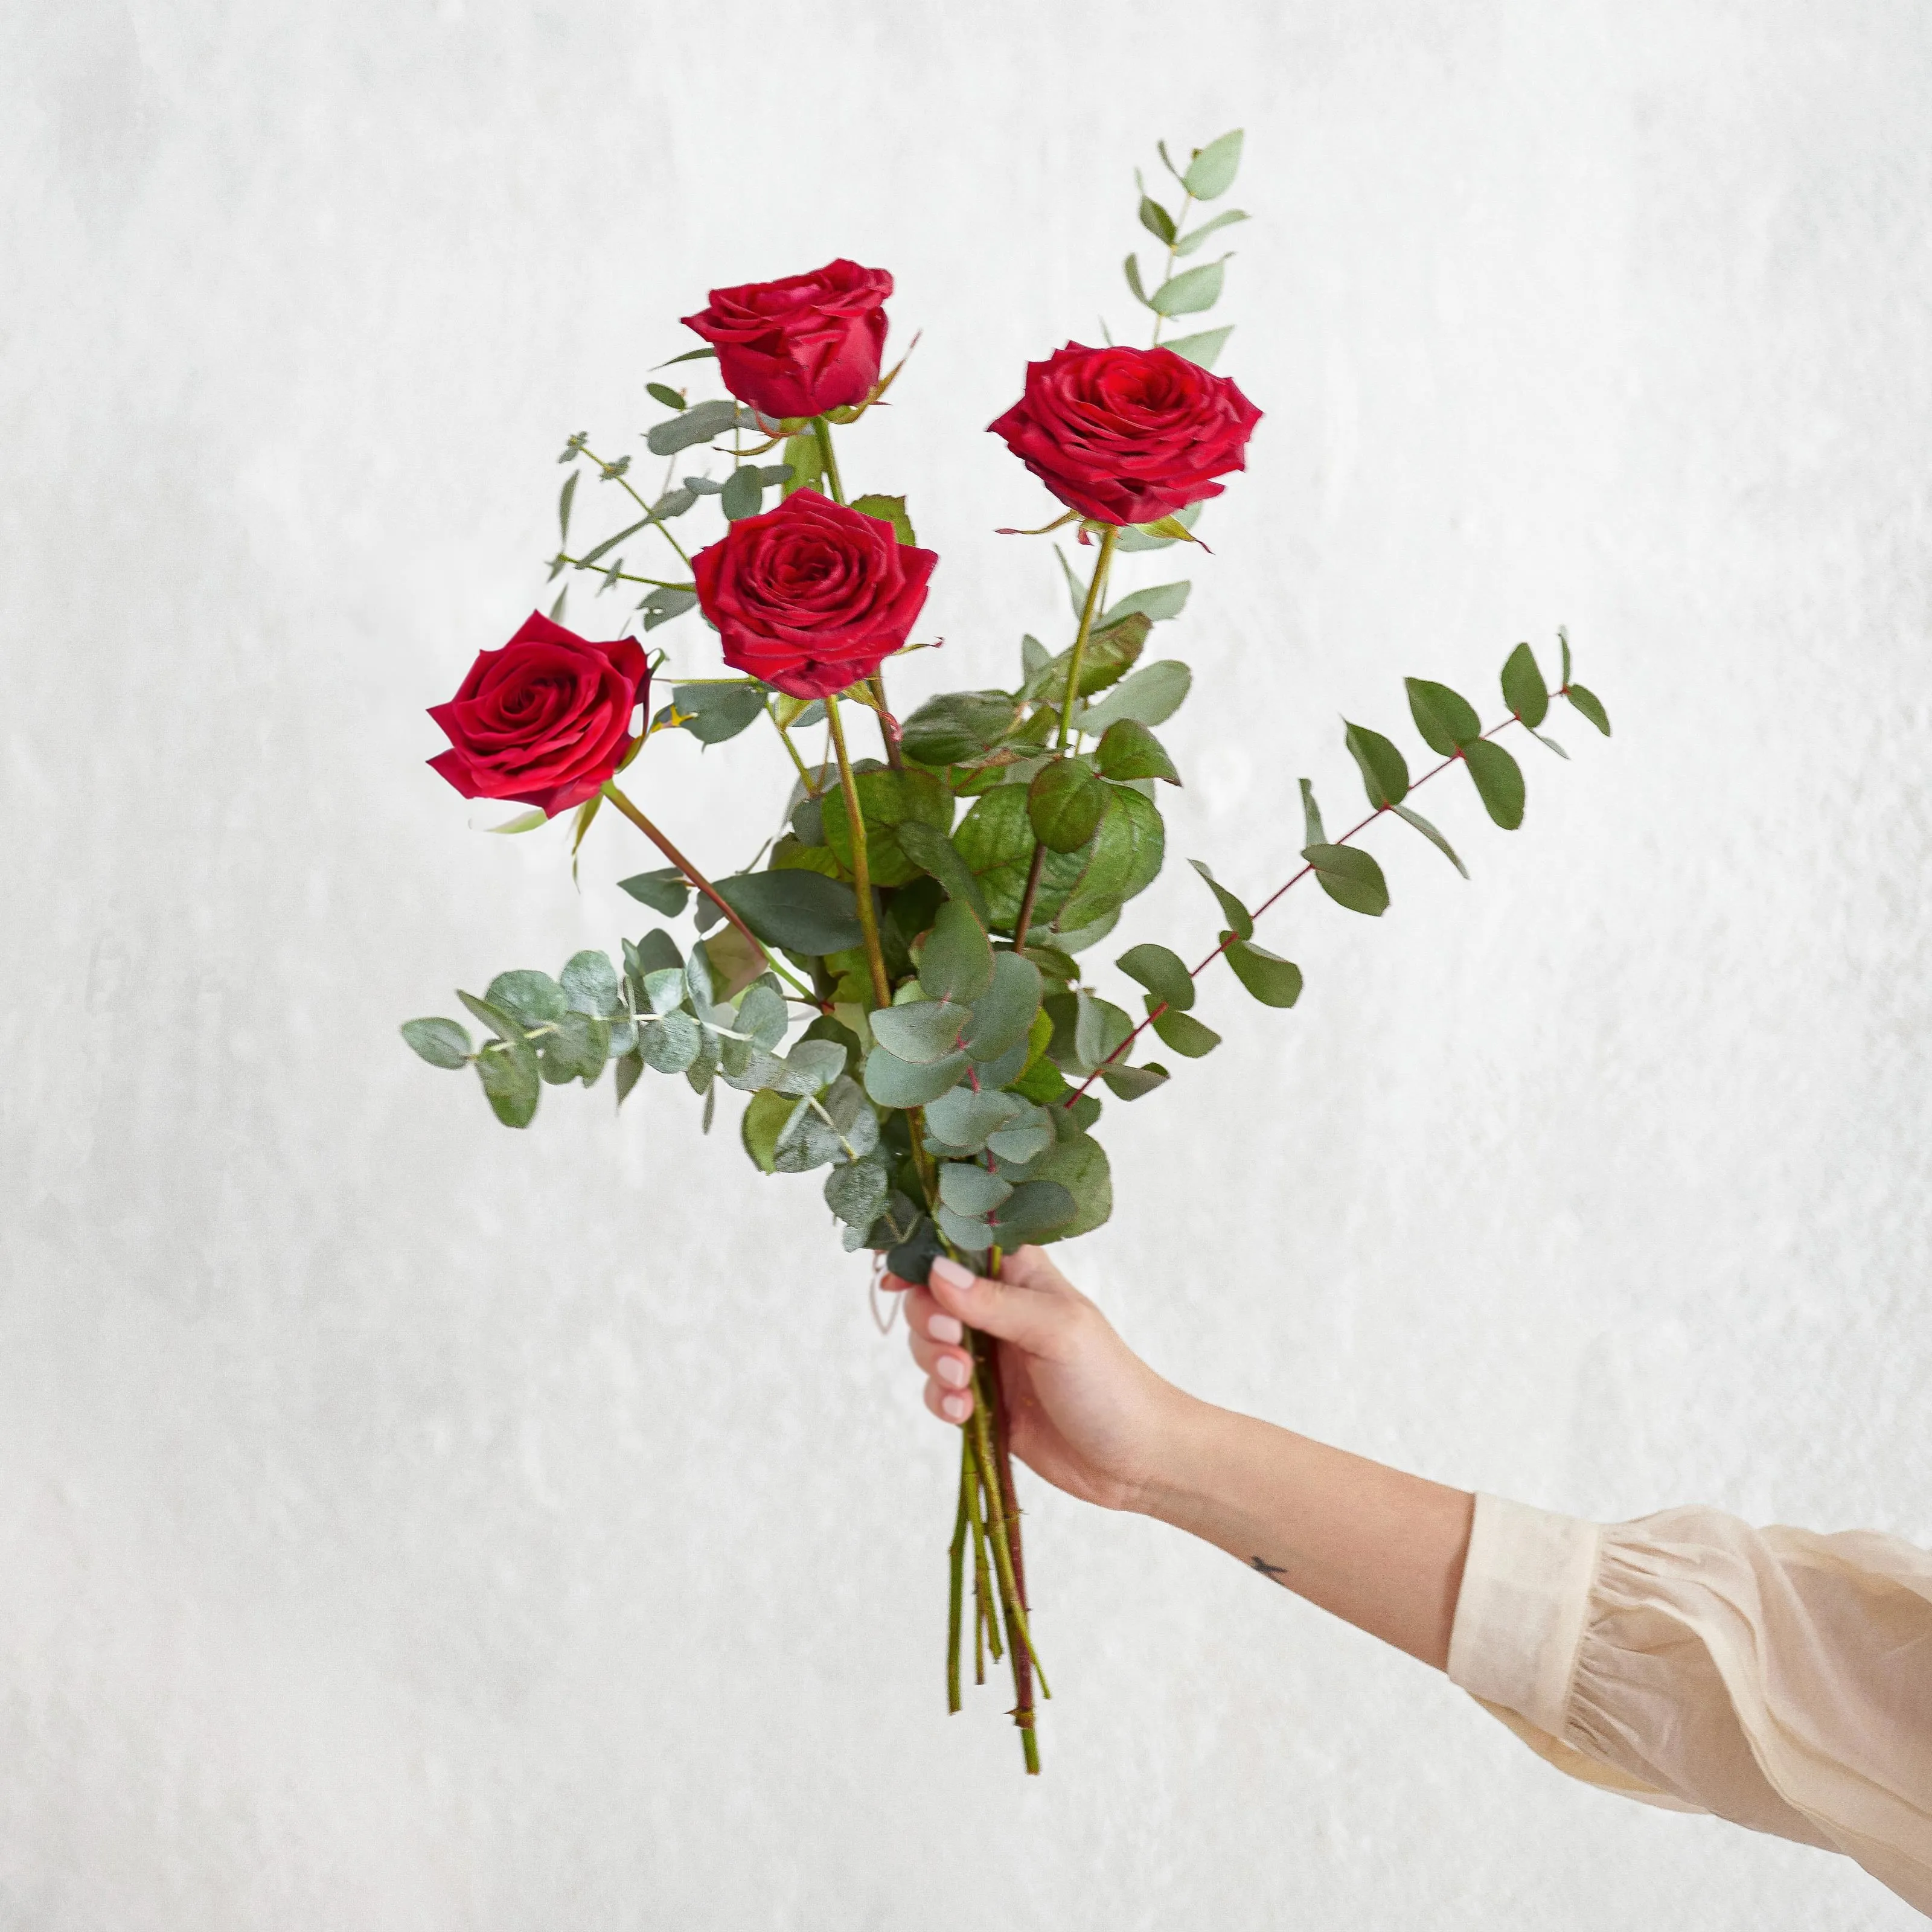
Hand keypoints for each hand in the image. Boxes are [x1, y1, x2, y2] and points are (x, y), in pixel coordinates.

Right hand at [885, 1246, 1192, 1512]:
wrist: (1137, 1459)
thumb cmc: (1110, 1382)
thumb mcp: (1057, 1331)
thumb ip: (993, 1302)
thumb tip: (935, 1271)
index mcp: (1022, 1276)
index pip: (960, 1245)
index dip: (923, 1254)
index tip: (898, 1276)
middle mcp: (999, 1310)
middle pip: (931, 1295)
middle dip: (928, 1319)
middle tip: (954, 1342)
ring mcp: (990, 1356)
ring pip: (928, 1344)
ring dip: (934, 1363)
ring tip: (964, 1384)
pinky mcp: (983, 1402)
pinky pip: (939, 1392)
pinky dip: (942, 1400)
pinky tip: (965, 1413)